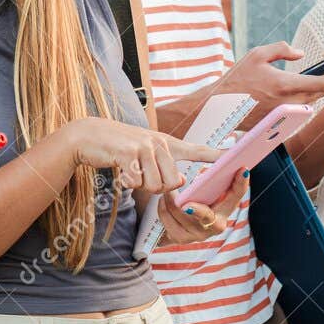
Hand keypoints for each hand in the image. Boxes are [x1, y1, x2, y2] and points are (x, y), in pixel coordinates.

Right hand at [60, 118, 218, 194]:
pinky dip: (127, 183)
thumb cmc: (117, 148)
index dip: (215, 155)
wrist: (88, 136)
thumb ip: (163, 169)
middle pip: (171, 182)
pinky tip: (121, 172)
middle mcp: (158, 142)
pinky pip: (136, 181)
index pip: (195, 150)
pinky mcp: (128, 152)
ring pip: (155, 185)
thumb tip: (179, 182)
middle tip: (141, 176)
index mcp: (165, 143)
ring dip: (141, 186)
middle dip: (157, 188)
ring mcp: (143, 146)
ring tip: (131, 173)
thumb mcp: (143, 156)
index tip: (235, 153)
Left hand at [155, 168, 248, 245]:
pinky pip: (167, 220)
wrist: (171, 226)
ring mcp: (197, 235)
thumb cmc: (193, 201)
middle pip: (207, 217)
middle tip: (187, 205)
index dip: (241, 183)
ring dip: (172, 199)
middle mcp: (214, 225)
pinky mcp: (179, 238)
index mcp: (224, 210)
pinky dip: (163, 208)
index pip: (236, 196)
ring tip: (169, 190)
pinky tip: (163, 201)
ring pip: (181, 215)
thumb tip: (225, 153)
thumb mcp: (205, 190)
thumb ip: (213, 177)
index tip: (242, 169)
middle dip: (197, 210)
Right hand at [219, 42, 323, 128]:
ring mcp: (284, 115)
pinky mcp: (278, 123)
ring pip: (309, 104)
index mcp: (285, 84)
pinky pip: (297, 112)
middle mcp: (288, 102)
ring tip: (309, 81)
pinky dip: (300, 102)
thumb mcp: (257, 54)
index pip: (323, 84)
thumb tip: (300, 53)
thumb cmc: (237, 78)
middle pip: (319, 95)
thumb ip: (281, 49)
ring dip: (313, 92)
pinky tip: (292, 94)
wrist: (220, 105)